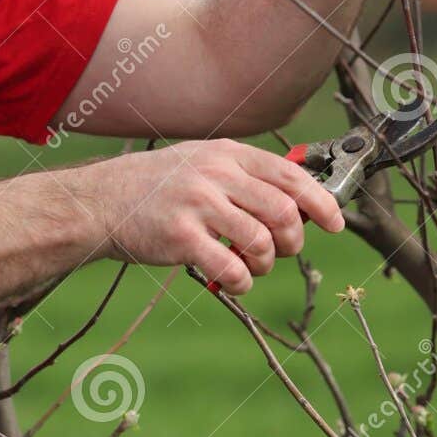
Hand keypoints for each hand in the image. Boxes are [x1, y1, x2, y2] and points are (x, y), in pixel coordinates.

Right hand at [77, 139, 344, 294]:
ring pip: (262, 241)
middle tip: (283, 251)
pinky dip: (243, 283)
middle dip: (294, 240)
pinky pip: (233, 268)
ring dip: (267, 263)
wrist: (100, 202)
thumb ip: (243, 174)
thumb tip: (297, 200)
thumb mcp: (200, 161)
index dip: (321, 202)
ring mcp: (198, 204)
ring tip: (252, 266)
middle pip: (283, 211)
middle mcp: (215, 174)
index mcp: (226, 153)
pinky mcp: (181, 237)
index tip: (336, 223)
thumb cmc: (155, 187)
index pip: (291, 176)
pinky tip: (234, 282)